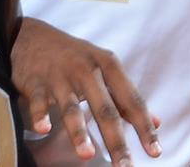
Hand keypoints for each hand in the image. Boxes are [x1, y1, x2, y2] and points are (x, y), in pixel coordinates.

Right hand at [11, 17, 160, 165]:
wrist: (33, 36)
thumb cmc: (75, 58)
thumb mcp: (104, 68)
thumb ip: (127, 97)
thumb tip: (157, 123)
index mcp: (108, 65)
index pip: (131, 101)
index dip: (144, 127)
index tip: (155, 151)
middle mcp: (86, 70)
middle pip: (105, 110)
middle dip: (116, 140)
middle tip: (125, 166)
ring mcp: (60, 76)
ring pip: (71, 108)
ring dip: (79, 132)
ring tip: (88, 155)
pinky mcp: (36, 82)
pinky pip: (38, 101)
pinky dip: (40, 115)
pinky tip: (43, 129)